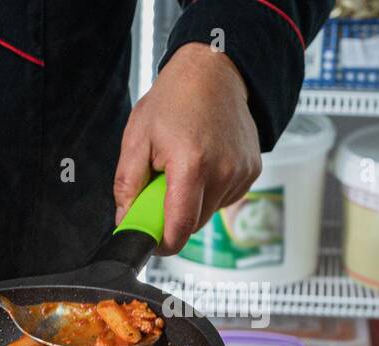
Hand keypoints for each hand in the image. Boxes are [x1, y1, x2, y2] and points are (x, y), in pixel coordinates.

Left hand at [114, 43, 261, 254]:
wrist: (215, 70)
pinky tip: (203, 165)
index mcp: (192, 165)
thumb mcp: (136, 138)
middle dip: (172, 217)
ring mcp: (242, 172)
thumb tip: (125, 220)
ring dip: (190, 203)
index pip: (180, 228)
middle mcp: (223, 172)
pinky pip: (224, 199)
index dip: (162, 243)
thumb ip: (127, 185)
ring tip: (182, 170)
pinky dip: (208, 192)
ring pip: (208, 213)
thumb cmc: (174, 99)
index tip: (149, 241)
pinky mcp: (252, 170)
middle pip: (193, 224)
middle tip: (160, 189)